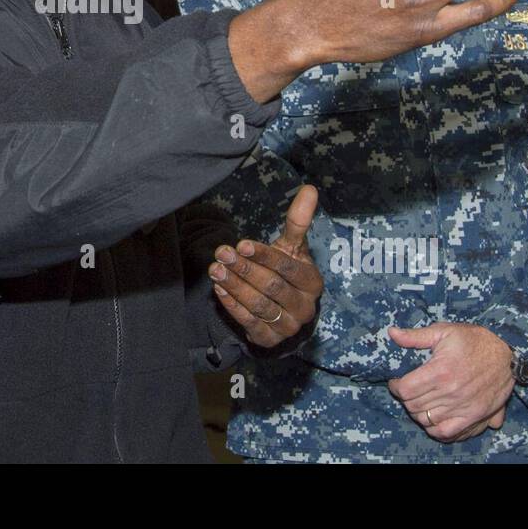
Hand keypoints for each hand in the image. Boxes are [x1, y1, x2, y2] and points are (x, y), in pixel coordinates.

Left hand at [210, 183, 322, 348]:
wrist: (285, 311)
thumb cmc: (287, 272)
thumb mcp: (292, 248)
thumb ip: (298, 221)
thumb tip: (310, 189)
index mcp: (312, 282)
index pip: (287, 268)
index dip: (264, 256)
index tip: (241, 243)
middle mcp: (304, 307)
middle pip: (272, 286)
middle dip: (244, 269)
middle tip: (221, 253)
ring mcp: (288, 326)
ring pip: (259, 305)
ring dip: (235, 286)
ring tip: (215, 269)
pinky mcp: (270, 339)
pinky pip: (249, 323)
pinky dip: (233, 306)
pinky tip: (219, 290)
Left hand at [386, 322, 513, 442]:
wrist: (506, 354)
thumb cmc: (474, 340)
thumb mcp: (444, 331)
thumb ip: (416, 336)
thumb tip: (392, 333)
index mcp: (440, 370)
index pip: (405, 389)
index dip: (396, 386)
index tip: (397, 381)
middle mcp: (450, 392)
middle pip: (413, 406)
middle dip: (406, 399)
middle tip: (408, 390)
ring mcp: (462, 407)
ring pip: (426, 420)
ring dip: (418, 413)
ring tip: (419, 402)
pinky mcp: (474, 416)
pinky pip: (447, 432)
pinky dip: (435, 429)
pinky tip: (432, 419)